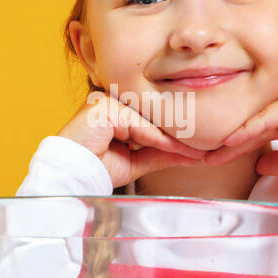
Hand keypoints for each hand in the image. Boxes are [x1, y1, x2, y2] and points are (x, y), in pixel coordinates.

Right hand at [57, 90, 206, 189]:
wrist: (71, 177)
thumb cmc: (96, 168)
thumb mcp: (135, 161)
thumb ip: (160, 154)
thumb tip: (190, 154)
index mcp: (116, 108)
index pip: (150, 118)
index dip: (173, 134)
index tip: (198, 146)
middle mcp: (111, 100)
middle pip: (152, 117)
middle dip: (177, 135)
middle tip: (205, 147)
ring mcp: (107, 100)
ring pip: (148, 120)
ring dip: (173, 138)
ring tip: (197, 150)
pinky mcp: (105, 107)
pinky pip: (139, 125)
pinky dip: (159, 139)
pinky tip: (178, 149)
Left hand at [202, 84, 277, 179]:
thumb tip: (259, 163)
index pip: (264, 126)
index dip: (241, 143)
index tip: (219, 157)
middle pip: (259, 122)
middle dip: (233, 142)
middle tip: (208, 156)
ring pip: (260, 120)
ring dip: (235, 139)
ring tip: (213, 155)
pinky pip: (268, 118)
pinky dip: (248, 131)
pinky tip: (230, 143)